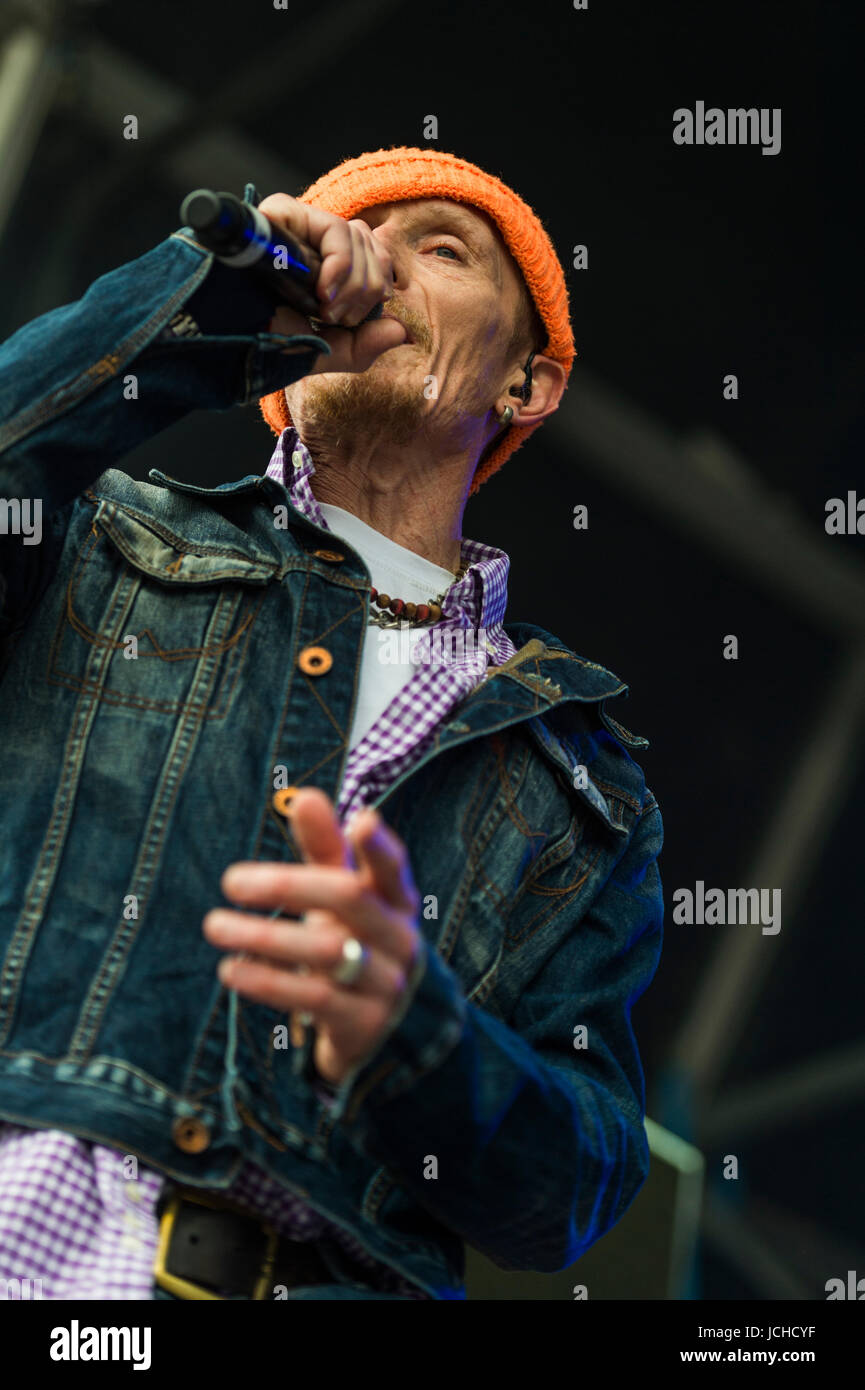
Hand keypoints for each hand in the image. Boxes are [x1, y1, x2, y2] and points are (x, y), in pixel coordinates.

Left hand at [202, 788, 421, 1085]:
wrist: (385, 1022)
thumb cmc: (356, 935)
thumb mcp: (343, 894)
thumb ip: (325, 847)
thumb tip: (305, 796)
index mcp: (396, 899)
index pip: (393, 868)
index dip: (380, 847)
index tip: (361, 821)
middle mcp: (398, 936)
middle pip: (348, 898)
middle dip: (288, 885)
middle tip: (230, 880)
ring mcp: (385, 982)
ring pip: (326, 950)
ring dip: (264, 936)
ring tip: (214, 926)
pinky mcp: (363, 1022)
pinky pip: (313, 997)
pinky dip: (267, 981)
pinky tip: (231, 968)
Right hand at [255, 193, 408, 373]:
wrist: (221, 336)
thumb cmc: (262, 343)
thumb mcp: (322, 353)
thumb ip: (361, 348)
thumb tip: (401, 331)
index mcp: (323, 264)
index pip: (374, 251)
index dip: (381, 279)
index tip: (361, 315)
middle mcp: (311, 240)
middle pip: (369, 242)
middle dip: (367, 289)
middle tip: (338, 318)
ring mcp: (297, 225)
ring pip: (355, 234)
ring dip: (352, 284)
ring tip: (324, 310)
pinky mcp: (281, 214)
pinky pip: (332, 226)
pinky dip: (340, 263)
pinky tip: (322, 292)